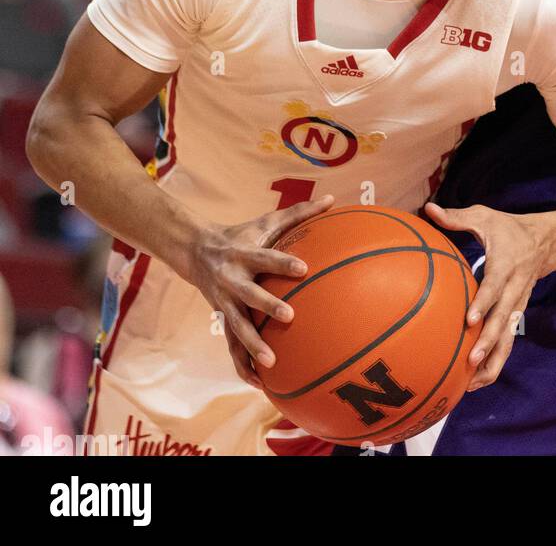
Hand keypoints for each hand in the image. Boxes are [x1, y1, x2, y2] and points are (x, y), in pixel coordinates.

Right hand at [185, 193, 334, 387]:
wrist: (196, 251)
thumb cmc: (242, 234)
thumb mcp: (266, 221)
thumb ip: (299, 213)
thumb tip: (331, 199)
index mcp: (244, 254)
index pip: (266, 257)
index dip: (283, 262)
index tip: (304, 268)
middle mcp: (232, 279)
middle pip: (249, 295)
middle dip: (267, 306)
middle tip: (290, 316)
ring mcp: (224, 303)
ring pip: (236, 327)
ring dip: (252, 345)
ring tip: (272, 362)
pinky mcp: (222, 319)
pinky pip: (232, 346)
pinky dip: (243, 365)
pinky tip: (259, 384)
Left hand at [424, 200, 545, 391]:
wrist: (546, 242)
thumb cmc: (508, 229)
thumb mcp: (485, 217)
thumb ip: (457, 217)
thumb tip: (427, 208)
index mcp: (506, 264)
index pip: (495, 286)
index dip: (484, 303)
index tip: (469, 320)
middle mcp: (515, 289)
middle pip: (504, 320)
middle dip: (489, 342)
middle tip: (470, 360)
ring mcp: (518, 305)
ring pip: (509, 338)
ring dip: (493, 361)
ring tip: (472, 382)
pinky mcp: (517, 316)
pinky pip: (508, 342)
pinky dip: (495, 362)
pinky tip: (476, 381)